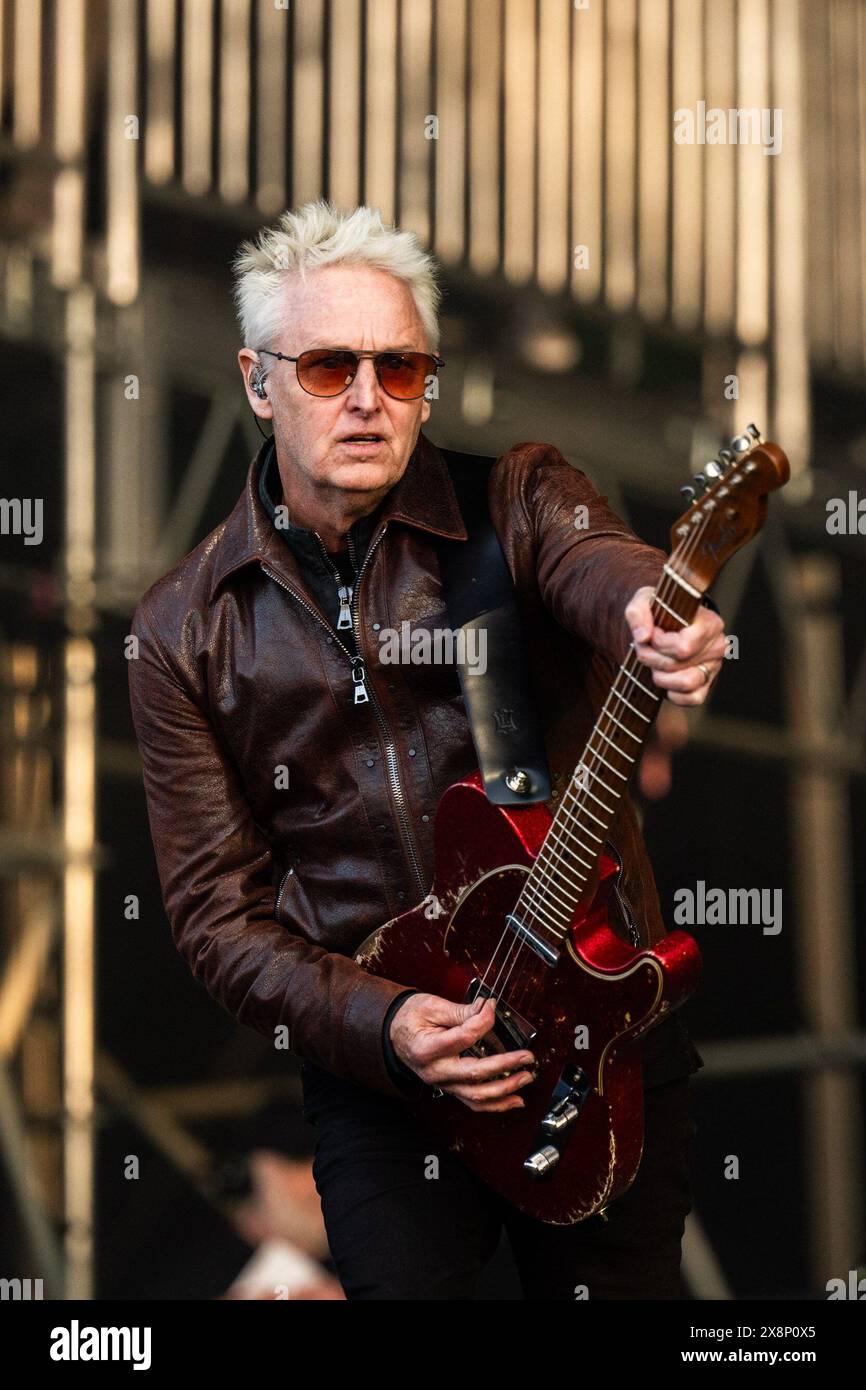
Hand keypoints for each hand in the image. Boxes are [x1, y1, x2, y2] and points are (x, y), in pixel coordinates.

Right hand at [388, 993, 535, 1112]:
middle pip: (474, 1074)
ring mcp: (443, 1084)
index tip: (492, 1008)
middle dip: (505, 1066)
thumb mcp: (430, 1006)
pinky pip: (474, 1102)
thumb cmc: (410, 1019)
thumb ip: (460, 1011)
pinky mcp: (450, 1088)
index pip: (463, 1037)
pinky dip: (497, 1104)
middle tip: (525, 1056)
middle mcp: (435, 1072)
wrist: (394, 1035)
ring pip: (477, 1095)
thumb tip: (486, 1008)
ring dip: (505, 1089)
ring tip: (525, 1077)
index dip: (483, 1021)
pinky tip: (515, 1100)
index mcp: (426, 1048)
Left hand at [624, 586, 724, 705]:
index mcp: (709, 623)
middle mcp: (718, 645)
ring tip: (654, 664)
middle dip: (652, 658)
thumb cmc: (658, 611)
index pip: (683, 646)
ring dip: (661, 677)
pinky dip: (673, 693)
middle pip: (677, 664)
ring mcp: (715, 666)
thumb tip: (643, 637)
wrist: (667, 623)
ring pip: (686, 683)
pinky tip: (665, 678)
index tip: (651, 633)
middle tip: (645, 648)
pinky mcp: (708, 684)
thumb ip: (638, 612)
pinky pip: (692, 698)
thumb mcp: (644, 601)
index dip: (658, 644)